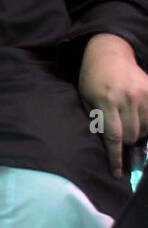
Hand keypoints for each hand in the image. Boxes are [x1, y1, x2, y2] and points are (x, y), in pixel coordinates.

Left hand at [78, 33, 147, 175]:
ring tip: (130, 124)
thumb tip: (108, 145)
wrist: (109, 54)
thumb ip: (96, 120)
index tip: (116, 173)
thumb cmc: (92, 79)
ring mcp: (142, 94)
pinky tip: (140, 119)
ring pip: (146, 129)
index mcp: (104, 101)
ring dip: (138, 133)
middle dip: (126, 142)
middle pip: (131, 136)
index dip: (116, 157)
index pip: (113, 136)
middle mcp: (125, 98)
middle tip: (121, 136)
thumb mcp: (85, 98)